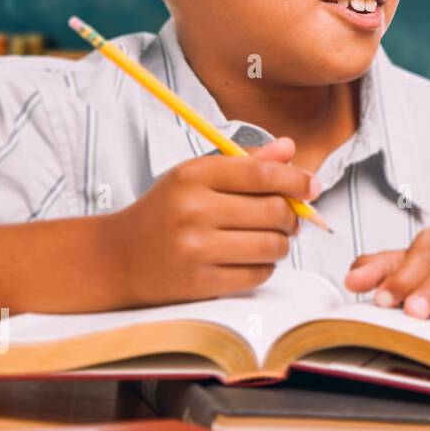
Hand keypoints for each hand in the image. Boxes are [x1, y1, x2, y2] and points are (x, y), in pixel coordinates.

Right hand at [99, 137, 317, 307]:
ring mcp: (195, 249)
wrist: (117, 258)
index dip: (296, 180)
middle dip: (291, 215)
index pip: (261, 173)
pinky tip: (249, 258)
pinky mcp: (200, 282)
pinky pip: (258, 274)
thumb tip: (290, 148)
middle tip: (288, 217)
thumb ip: (247, 162)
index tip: (312, 185)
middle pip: (273, 211)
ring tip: (267, 238)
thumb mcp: (197, 176)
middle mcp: (193, 210)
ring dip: (280, 243)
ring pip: (272, 245)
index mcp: (193, 175)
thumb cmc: (166, 212)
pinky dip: (264, 266)